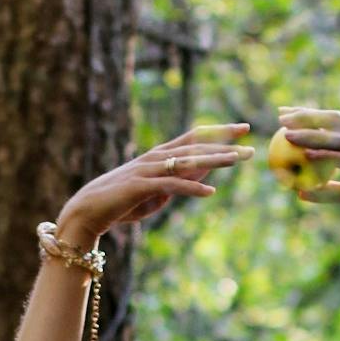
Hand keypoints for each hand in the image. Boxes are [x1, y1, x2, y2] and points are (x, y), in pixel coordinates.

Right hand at [56, 124, 251, 243]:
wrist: (89, 211)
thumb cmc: (122, 204)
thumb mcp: (156, 193)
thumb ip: (178, 182)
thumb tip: (202, 178)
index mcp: (160, 156)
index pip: (194, 138)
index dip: (219, 131)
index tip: (242, 129)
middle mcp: (156, 158)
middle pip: (195, 145)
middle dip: (224, 142)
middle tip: (250, 140)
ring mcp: (148, 171)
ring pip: (187, 162)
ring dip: (214, 160)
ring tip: (237, 159)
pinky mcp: (141, 187)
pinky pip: (171, 187)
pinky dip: (192, 190)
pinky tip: (210, 193)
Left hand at [275, 106, 339, 238]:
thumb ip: (331, 192)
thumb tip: (300, 194)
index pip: (336, 123)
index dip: (312, 116)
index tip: (288, 116)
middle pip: (335, 122)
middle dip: (308, 115)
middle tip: (281, 116)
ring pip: (338, 139)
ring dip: (312, 134)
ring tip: (287, 134)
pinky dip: (327, 157)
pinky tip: (307, 156)